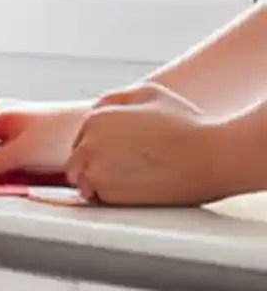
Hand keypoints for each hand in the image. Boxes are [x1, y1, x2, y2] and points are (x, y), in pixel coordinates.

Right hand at [0, 102, 87, 179]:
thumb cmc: (66, 133)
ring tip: (7, 184)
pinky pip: (22, 167)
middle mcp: (14, 127)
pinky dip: (20, 177)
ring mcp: (29, 139)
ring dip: (3, 176)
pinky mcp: (43, 152)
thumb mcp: (20, 153)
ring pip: (5, 162)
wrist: (107, 134)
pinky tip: (25, 183)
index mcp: (3, 119)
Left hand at [67, 82, 229, 204]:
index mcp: (97, 118)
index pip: (84, 135)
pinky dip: (110, 195)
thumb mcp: (152, 93)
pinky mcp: (107, 194)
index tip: (125, 149)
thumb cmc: (187, 124)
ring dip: (99, 180)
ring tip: (133, 177)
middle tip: (131, 165)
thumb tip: (97, 107)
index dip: (105, 143)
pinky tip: (136, 188)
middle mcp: (89, 143)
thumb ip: (118, 97)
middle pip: (80, 158)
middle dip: (97, 161)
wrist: (211, 158)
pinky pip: (97, 197)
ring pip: (84, 178)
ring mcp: (95, 170)